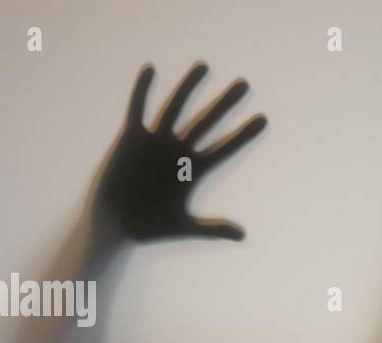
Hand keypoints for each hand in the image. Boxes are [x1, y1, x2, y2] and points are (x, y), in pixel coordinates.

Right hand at [91, 62, 267, 241]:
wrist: (117, 225)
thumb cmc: (151, 228)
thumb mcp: (184, 228)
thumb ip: (213, 230)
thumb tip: (243, 235)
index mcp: (195, 172)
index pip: (225, 149)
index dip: (243, 135)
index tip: (264, 119)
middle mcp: (179, 152)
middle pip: (207, 122)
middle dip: (226, 104)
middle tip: (245, 84)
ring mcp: (157, 143)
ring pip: (177, 109)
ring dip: (189, 88)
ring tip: (204, 66)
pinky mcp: (132, 139)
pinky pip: (138, 110)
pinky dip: (143, 91)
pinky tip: (151, 69)